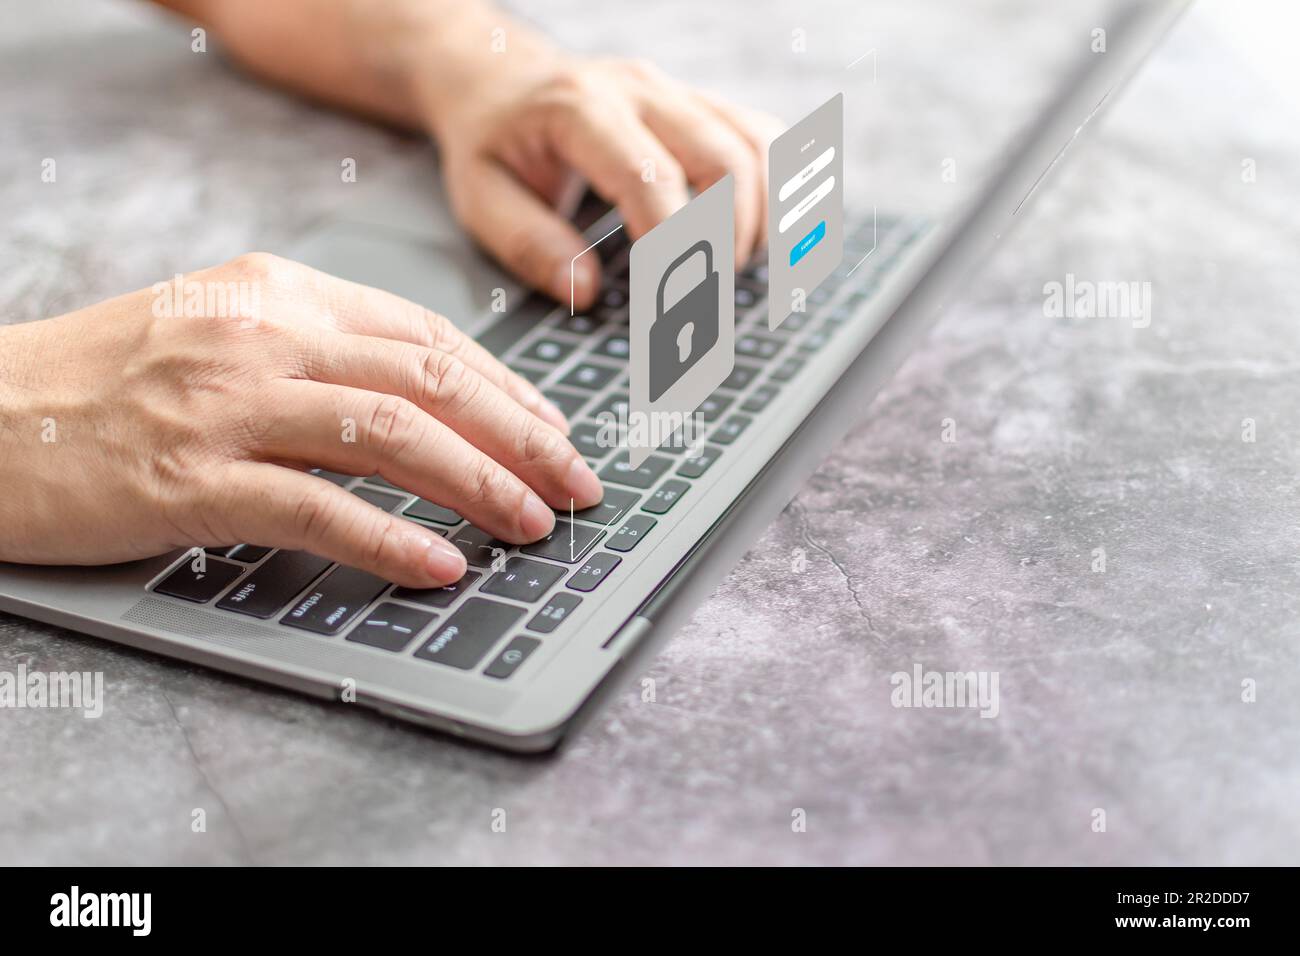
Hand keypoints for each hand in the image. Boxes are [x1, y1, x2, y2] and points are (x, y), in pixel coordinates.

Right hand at [0, 254, 603, 585]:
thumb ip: (321, 353)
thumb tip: (431, 408)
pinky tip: (441, 565)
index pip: (427, 334)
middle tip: (577, 484)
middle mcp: (263, 333)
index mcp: (279, 291)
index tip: (554, 432)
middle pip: (430, 377)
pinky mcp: (190, 476)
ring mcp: (226, 402)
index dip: (507, 389)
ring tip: (534, 524)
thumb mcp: (224, 332)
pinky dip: (391, 539)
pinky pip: (318, 506)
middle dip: (522, 435)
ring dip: (480, 483)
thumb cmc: (107, 380)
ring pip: (392, 433)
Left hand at [422, 50, 784, 308]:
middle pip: (725, 159)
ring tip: (732, 271)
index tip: (674, 307)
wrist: (501, 79)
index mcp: (580, 109)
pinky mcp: (701, 104)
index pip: (651, 179)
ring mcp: (678, 92)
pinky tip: (763, 236)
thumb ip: (526, 243)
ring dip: (762, 219)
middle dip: (727, 240)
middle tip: (707, 299)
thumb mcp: (478, 196)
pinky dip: (779, 190)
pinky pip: (766, 137)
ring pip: (758, 145)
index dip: (673, 249)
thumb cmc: (493, 143)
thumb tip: (584, 291)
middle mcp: (641, 90)